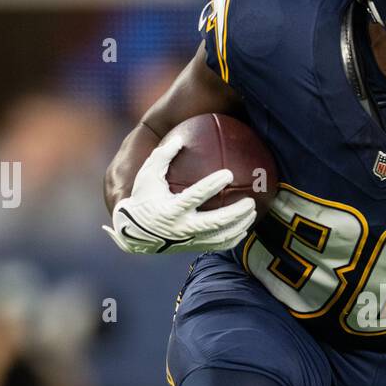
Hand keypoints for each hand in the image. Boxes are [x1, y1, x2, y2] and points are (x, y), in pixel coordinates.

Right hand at [102, 136, 255, 254]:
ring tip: (252, 213)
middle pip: (215, 222)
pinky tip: (244, 229)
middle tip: (250, 201)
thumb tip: (180, 138)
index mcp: (171, 209)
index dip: (212, 185)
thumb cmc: (143, 198)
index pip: (195, 196)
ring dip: (239, 225)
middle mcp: (182, 227)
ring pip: (220, 236)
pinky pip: (217, 245)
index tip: (228, 174)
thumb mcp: (147, 175)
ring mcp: (189, 240)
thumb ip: (162, 156)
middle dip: (236, 212)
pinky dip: (232, 238)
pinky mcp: (192, 247)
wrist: (133, 232)